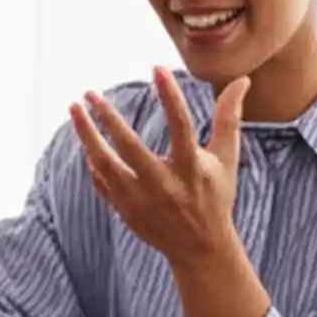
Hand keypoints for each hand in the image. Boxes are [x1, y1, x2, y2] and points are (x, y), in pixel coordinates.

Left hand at [70, 67, 250, 265]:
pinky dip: (91, 159)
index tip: (156, 68)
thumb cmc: (215, 196)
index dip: (170, 96)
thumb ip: (229, 118)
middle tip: (90, 93)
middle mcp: (165, 185)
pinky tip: (86, 138)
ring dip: (86, 135)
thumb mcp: (226, 159)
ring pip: (105, 164)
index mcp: (192, 169)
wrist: (200, 249)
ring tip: (74, 108)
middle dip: (108, 118)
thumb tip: (242, 79)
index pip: (181, 126)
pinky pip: (101, 180)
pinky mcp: (125, 210)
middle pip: (130, 147)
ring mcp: (141, 200)